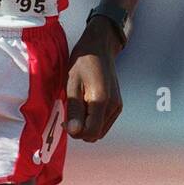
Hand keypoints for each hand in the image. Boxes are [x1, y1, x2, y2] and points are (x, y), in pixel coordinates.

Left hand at [65, 16, 123, 140]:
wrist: (98, 49)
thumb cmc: (82, 63)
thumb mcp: (71, 84)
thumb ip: (74, 109)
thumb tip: (74, 132)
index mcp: (101, 101)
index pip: (90, 133)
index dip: (75, 131)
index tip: (66, 119)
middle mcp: (113, 107)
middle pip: (95, 135)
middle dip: (80, 129)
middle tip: (70, 111)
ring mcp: (117, 107)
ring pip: (99, 131)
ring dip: (86, 125)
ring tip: (78, 106)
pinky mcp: (117, 106)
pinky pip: (103, 123)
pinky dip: (92, 121)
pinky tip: (85, 106)